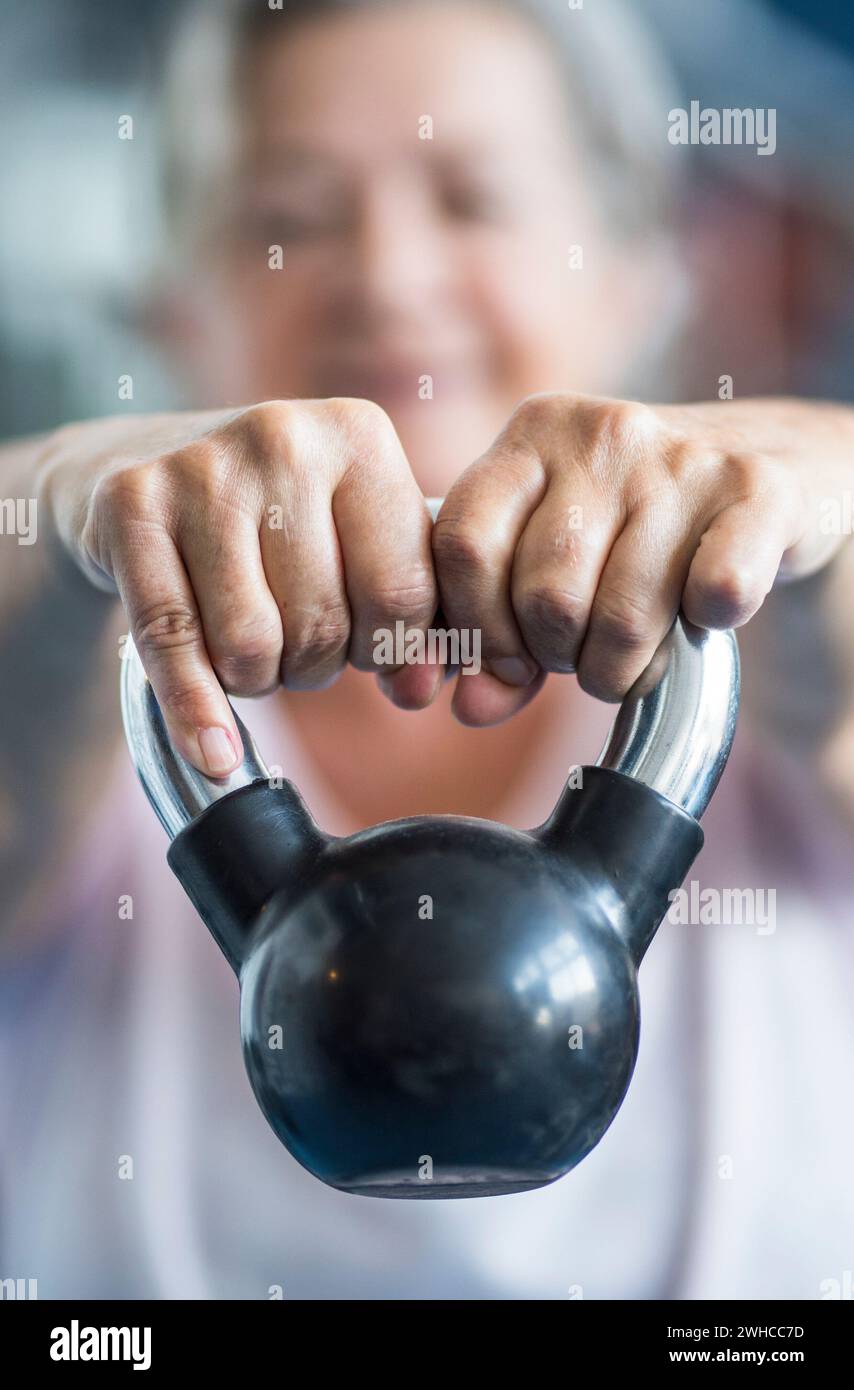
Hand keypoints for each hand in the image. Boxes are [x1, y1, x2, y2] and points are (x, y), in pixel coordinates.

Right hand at [43, 400, 437, 774]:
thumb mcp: (355, 542)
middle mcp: (283, 437)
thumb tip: (417, 689)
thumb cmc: (274, 520)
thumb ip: (408, 615)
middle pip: (323, 622)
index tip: (367, 646)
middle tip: (298, 642)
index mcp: (359, 436)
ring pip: (251, 642)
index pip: (404, 591)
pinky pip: (172, 641)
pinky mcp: (130, 504)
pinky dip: (196, 710)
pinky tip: (213, 750)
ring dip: (257, 677)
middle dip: (316, 663)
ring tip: (253, 644)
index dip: (390, 648)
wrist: (143, 459)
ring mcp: (201, 467)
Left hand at [432, 393, 850, 727]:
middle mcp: (604, 432)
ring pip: (622, 617)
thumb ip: (500, 636)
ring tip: (637, 652)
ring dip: (625, 667)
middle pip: (545, 596)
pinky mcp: (759, 490)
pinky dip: (707, 625)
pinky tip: (706, 612)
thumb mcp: (552, 560)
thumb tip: (470, 708)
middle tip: (586, 649)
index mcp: (532, 434)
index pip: (464, 546)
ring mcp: (683, 458)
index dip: (479, 629)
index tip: (509, 662)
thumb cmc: (636, 529)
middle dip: (560, 655)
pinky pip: (714, 592)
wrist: (776, 464)